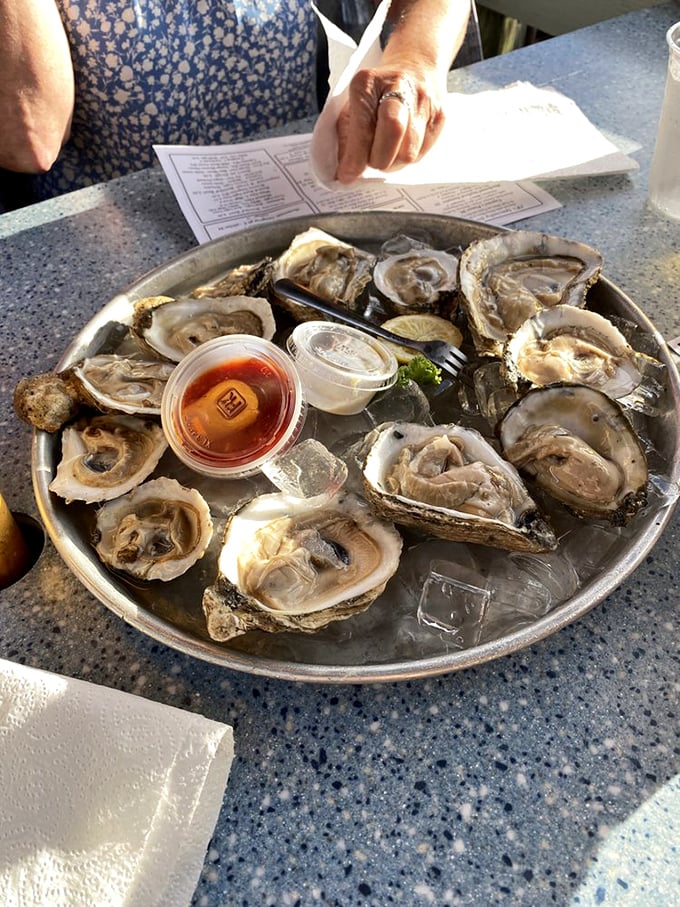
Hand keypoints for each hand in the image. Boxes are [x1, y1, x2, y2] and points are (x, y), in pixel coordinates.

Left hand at [335, 61, 444, 183]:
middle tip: (371, 161)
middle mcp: (399, 87)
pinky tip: (402, 144)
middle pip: (392, 133)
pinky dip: (407, 156)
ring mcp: (423, 101)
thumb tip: (346, 171)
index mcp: (369, 82)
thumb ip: (347, 136)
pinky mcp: (440, 116)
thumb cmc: (378, 91)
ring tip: (386, 151)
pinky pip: (422, 153)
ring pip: (408, 152)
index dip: (355, 157)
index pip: (363, 127)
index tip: (347, 175)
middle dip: (378, 159)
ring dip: (393, 161)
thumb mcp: (353, 105)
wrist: (416, 65)